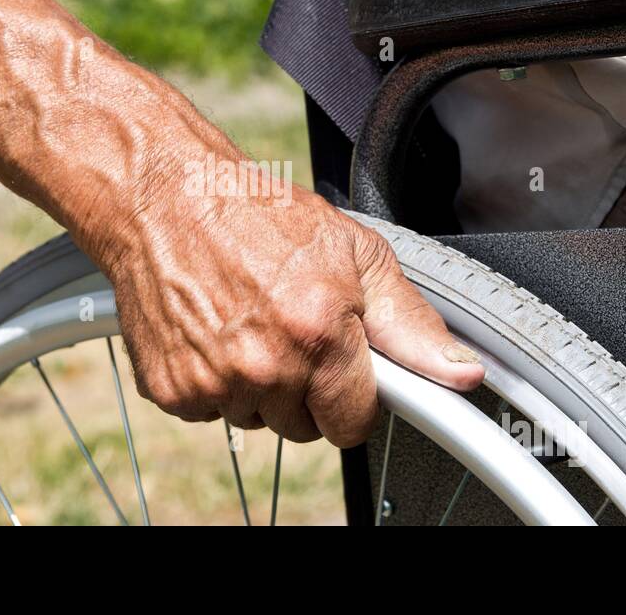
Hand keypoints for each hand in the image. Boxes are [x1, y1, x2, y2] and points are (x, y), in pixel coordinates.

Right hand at [84, 147, 484, 446]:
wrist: (164, 197)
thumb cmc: (256, 215)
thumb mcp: (354, 251)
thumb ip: (410, 322)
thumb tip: (461, 372)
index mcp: (318, 331)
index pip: (355, 423)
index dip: (355, 397)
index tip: (346, 372)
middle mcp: (266, 364)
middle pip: (305, 427)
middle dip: (307, 389)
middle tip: (292, 328)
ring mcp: (214, 382)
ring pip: (257, 420)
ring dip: (259, 385)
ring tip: (249, 320)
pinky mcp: (171, 389)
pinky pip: (210, 413)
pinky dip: (214, 381)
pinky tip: (213, 331)